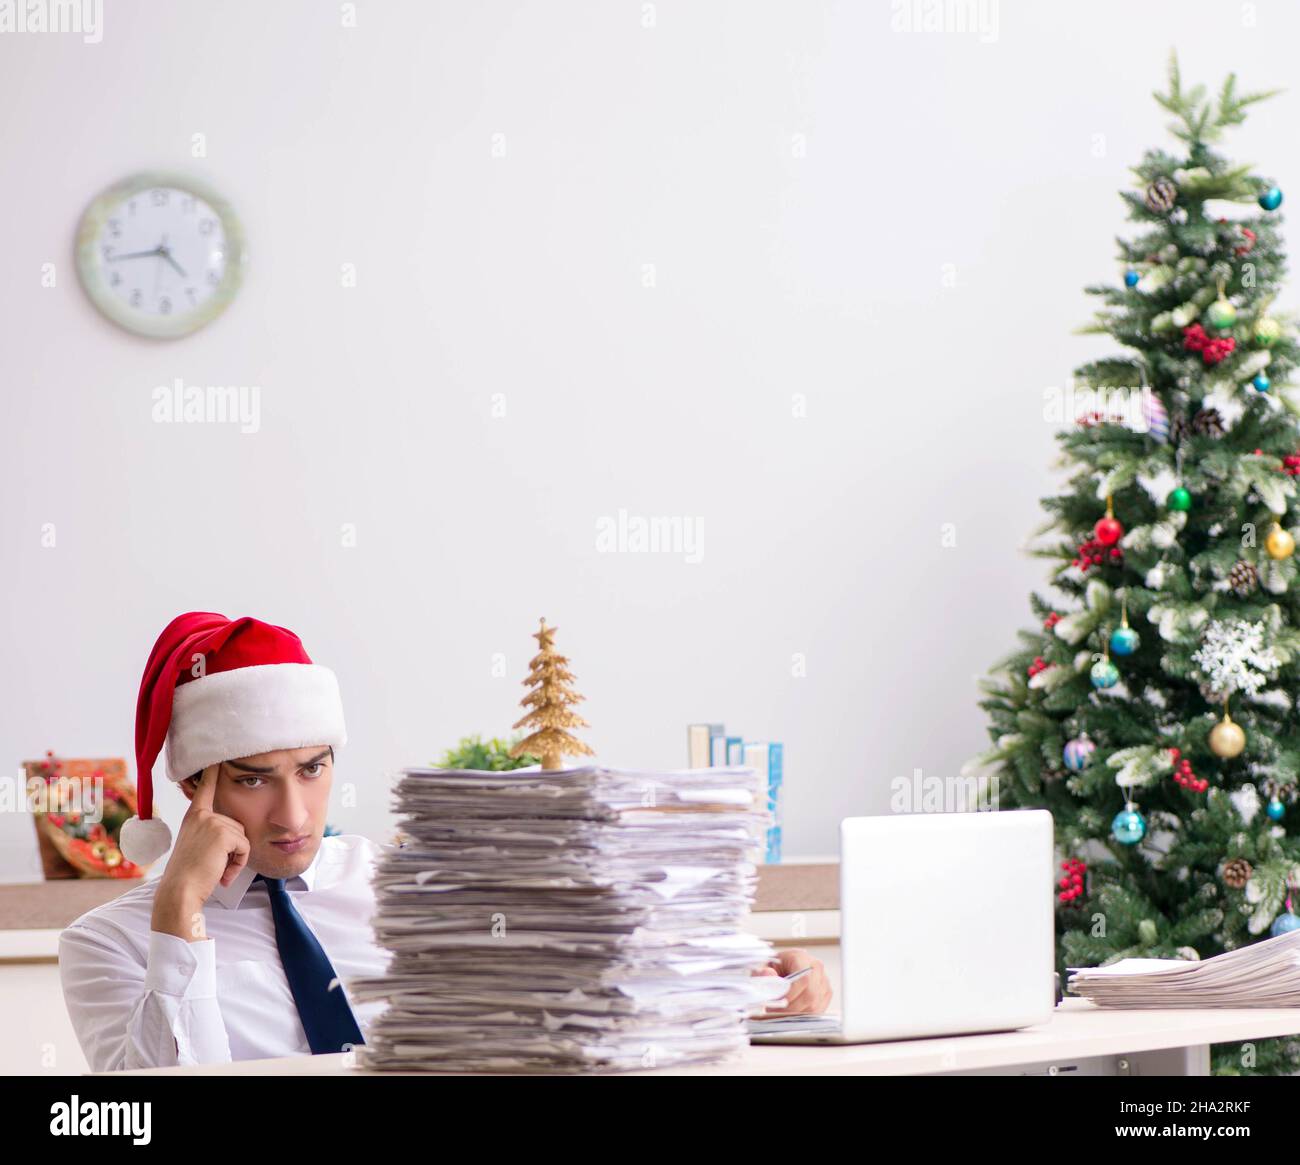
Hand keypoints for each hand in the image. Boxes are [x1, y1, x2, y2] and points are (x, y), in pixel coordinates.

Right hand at [151, 765, 249, 939]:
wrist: (180, 892)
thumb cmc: (190, 876)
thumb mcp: (198, 847)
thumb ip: (212, 834)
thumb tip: (236, 836)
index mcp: (194, 817)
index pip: (206, 788)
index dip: (213, 771)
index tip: (218, 754)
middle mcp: (202, 815)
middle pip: (238, 825)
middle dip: (234, 848)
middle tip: (214, 865)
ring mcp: (212, 822)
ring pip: (243, 837)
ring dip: (236, 858)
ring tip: (217, 869)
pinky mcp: (222, 833)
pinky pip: (245, 846)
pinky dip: (239, 863)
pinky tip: (222, 873)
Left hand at [753, 948, 832, 1015]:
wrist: (784, 968)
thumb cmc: (774, 967)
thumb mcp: (764, 967)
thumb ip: (764, 972)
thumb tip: (768, 975)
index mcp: (801, 958)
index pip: (803, 979)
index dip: (791, 994)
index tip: (777, 1002)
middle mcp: (816, 968)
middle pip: (810, 995)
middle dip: (791, 1007)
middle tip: (775, 1011)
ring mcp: (824, 981)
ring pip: (814, 1006)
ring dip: (795, 1014)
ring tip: (779, 1011)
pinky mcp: (826, 993)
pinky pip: (817, 1011)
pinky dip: (802, 1016)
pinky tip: (789, 1013)